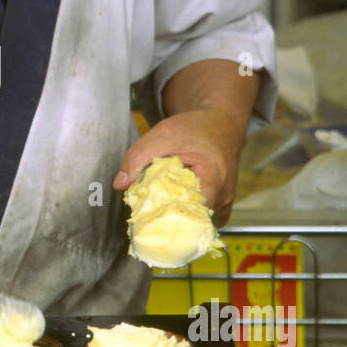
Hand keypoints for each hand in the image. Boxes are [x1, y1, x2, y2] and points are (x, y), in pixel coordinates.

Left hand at [111, 110, 245, 226]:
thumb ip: (138, 157)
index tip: (147, 218)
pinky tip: (176, 204)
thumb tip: (119, 184)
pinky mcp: (223, 204)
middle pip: (194, 222)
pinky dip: (189, 216)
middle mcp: (224, 195)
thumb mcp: (161, 135)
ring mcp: (226, 202)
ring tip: (162, 206)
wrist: (220, 123)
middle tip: (149, 213)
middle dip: (170, 221)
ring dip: (180, 218)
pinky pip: (205, 220)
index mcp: (214, 178)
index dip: (167, 219)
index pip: (191, 213)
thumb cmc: (194, 128)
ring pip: (200, 223)